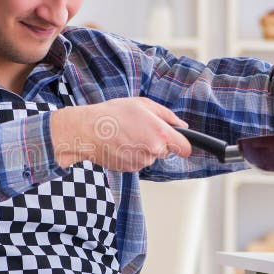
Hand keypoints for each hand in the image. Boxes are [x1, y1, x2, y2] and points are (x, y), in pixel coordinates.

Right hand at [50, 97, 190, 170]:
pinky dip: (133, 154)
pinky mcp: (131, 169)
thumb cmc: (112, 115)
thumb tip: (182, 126)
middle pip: (166, 151)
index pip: (186, 148)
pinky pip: (139, 161)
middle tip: (140, 129)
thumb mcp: (143, 104)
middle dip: (158, 141)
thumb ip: (167, 116)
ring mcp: (142, 162)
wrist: (87, 131)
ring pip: (151, 156)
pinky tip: (121, 143)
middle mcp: (154, 151)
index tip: (177, 140)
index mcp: (161, 134)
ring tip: (127, 134)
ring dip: (144, 147)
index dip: (183, 143)